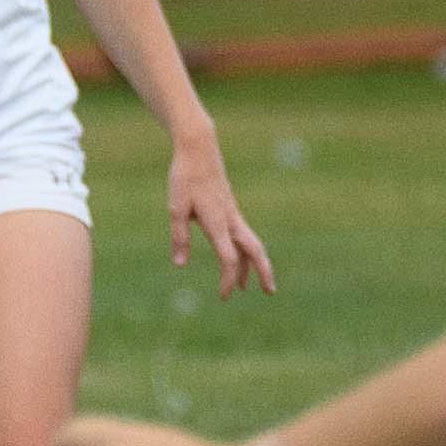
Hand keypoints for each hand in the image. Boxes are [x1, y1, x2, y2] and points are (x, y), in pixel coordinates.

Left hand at [164, 134, 275, 297]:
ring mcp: (232, 213)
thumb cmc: (184, 177)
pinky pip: (242, 234)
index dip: (229, 278)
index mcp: (217, 222)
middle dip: (263, 272)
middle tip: (270, 292)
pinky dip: (244, 251)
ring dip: (253, 264)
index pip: (229, 257)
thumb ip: (179, 238)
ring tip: (249, 286)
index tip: (224, 296)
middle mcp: (230, 219)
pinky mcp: (230, 208)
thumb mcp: (175, 209)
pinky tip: (237, 259)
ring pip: (250, 243)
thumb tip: (180, 266)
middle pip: (254, 250)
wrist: (199, 148)